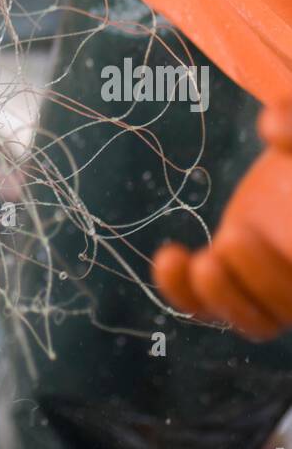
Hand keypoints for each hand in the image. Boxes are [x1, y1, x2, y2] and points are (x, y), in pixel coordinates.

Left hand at [154, 146, 291, 338]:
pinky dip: (184, 292)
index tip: (287, 240)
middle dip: (262, 280)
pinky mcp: (233, 277)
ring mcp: (273, 286)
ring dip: (226, 299)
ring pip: (257, 322)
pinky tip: (169, 257)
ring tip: (202, 263)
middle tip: (232, 237)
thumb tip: (271, 125)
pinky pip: (209, 307)